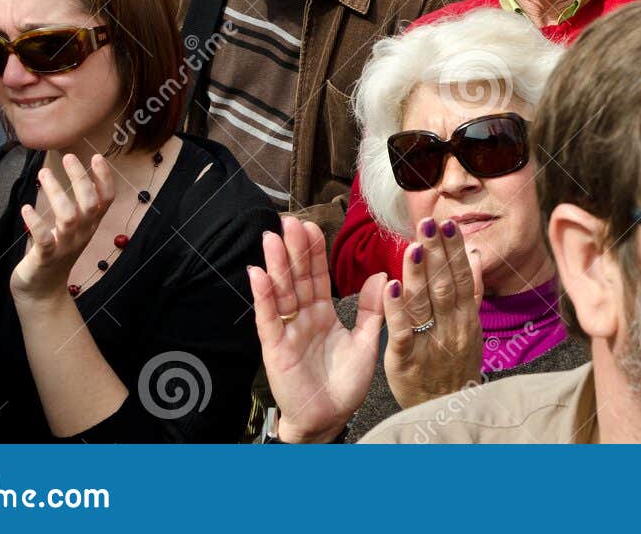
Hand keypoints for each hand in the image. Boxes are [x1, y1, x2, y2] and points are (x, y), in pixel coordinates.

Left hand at [9, 154, 116, 301]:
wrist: (42, 291)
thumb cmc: (54, 253)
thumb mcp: (73, 229)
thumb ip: (77, 207)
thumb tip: (79, 176)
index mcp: (90, 226)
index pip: (106, 199)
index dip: (105, 178)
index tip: (97, 157)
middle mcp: (82, 234)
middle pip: (89, 203)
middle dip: (80, 178)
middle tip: (68, 157)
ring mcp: (65, 246)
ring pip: (68, 217)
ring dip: (57, 193)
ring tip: (43, 173)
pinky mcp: (46, 258)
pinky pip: (44, 239)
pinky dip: (35, 222)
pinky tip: (26, 208)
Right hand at [249, 218, 384, 443]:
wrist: (330, 419)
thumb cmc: (344, 384)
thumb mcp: (365, 342)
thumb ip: (371, 310)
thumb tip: (382, 275)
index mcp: (323, 314)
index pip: (317, 276)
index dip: (314, 252)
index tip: (313, 226)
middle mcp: (302, 318)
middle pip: (296, 277)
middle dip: (293, 249)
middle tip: (290, 220)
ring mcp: (287, 331)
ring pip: (281, 292)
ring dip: (275, 264)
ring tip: (272, 237)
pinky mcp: (275, 348)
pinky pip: (268, 318)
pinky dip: (262, 296)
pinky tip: (257, 274)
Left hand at [382, 219, 485, 409]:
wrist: (443, 411)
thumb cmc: (455, 366)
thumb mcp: (471, 329)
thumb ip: (471, 292)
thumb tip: (476, 255)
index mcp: (465, 318)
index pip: (460, 277)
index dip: (454, 250)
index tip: (447, 223)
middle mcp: (451, 328)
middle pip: (444, 285)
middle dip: (437, 253)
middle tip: (430, 223)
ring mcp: (430, 344)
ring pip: (424, 304)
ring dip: (419, 273)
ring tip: (414, 245)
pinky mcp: (407, 361)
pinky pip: (403, 332)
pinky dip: (397, 308)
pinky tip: (391, 285)